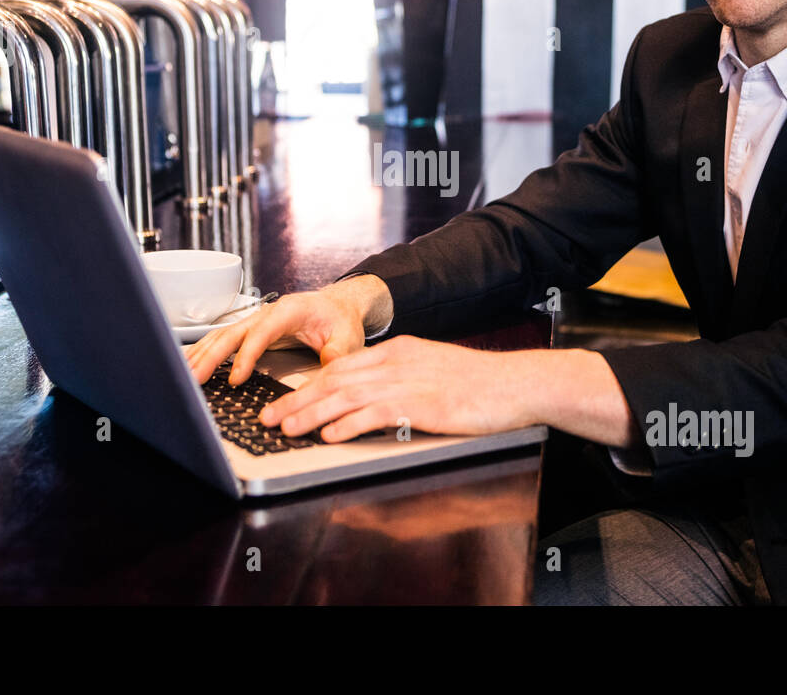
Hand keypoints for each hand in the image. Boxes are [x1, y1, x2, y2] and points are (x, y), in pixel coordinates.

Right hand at [185, 275, 390, 384]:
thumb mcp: (348, 336)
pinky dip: (206, 350)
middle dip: (211, 356)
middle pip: (233, 333)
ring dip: (202, 354)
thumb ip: (338, 352)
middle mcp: (267, 313)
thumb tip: (327, 366)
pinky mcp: (252, 329)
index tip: (236, 378)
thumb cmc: (340, 319)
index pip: (262, 332)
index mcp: (289, 311)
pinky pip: (223, 338)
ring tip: (185, 374)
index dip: (246, 355)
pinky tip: (192, 363)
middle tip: (195, 379)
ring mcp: (256, 320)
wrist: (337, 305)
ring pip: (222, 335)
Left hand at [256, 335, 543, 442]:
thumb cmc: (480, 384)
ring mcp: (409, 382)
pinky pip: (375, 414)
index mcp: (399, 351)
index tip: (283, 400)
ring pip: (346, 396)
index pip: (340, 366)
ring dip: (311, 413)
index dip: (307, 385)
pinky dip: (347, 425)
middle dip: (296, 400)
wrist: (517, 384)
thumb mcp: (432, 372)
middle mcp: (398, 362)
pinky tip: (329, 435)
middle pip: (334, 380)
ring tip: (286, 428)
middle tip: (268, 417)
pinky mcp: (423, 405)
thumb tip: (368, 401)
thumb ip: (399, 380)